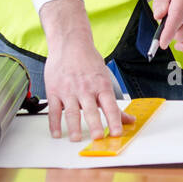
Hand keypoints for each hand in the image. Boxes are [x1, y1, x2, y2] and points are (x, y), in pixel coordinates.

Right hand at [40, 0, 134, 140]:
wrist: (69, 43)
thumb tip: (129, 120)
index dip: (114, 120)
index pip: (110, 106)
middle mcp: (85, 89)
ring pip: (71, 111)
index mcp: (101, 86)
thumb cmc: (88, 61)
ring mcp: (68, 90)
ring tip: (76, 138)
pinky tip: (56, 133)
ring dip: (73, 126)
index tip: (117, 132)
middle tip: (97, 137)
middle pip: (91, 110)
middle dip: (95, 124)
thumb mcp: (105, 78)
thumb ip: (114, 103)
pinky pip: (54, 110)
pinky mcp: (54, 91)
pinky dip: (54, 123)